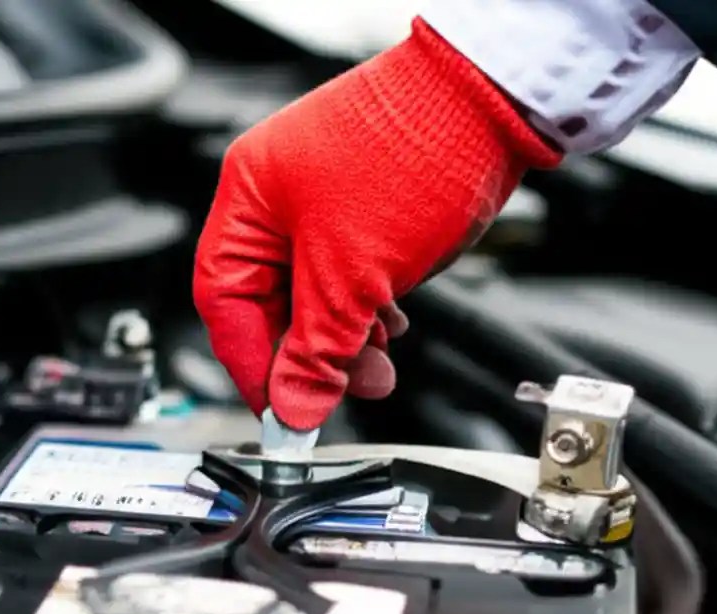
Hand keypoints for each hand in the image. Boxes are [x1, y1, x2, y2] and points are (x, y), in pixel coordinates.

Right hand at [193, 18, 560, 430]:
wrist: (493, 100)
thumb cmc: (413, 152)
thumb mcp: (353, 274)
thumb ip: (317, 348)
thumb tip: (294, 407)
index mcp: (249, 196)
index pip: (224, 297)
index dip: (249, 362)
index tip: (279, 410)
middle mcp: (279, 194)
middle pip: (270, 298)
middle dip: (308, 353)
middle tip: (338, 393)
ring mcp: (325, 199)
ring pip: (315, 291)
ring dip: (344, 337)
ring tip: (378, 367)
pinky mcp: (368, 207)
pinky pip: (350, 272)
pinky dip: (367, 307)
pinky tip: (392, 326)